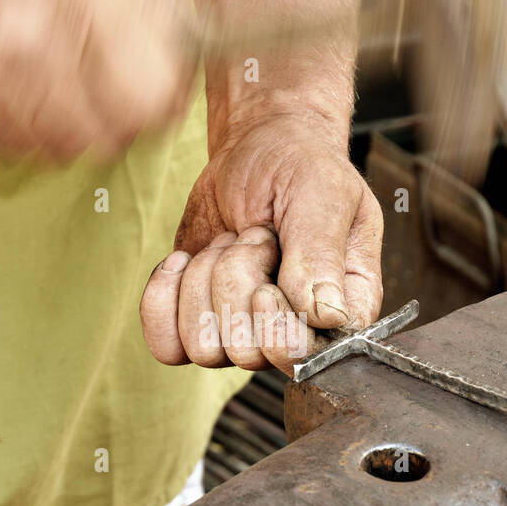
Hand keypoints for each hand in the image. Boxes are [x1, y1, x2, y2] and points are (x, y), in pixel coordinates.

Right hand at [0, 0, 196, 160]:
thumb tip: (194, 44)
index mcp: (80, 4)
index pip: (149, 98)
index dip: (162, 101)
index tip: (160, 94)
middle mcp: (34, 53)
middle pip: (109, 137)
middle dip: (120, 121)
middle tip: (112, 98)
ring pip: (63, 150)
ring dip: (73, 128)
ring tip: (61, 89)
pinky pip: (14, 148)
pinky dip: (26, 130)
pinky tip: (21, 91)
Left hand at [140, 110, 382, 372]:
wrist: (256, 148)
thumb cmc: (300, 165)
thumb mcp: (321, 194)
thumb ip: (321, 252)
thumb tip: (324, 315)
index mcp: (344, 308)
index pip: (308, 357)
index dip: (277, 324)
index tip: (269, 272)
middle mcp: (297, 331)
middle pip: (249, 353)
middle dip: (235, 281)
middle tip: (253, 235)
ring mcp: (246, 332)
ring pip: (204, 349)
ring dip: (202, 284)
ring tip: (227, 241)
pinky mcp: (200, 323)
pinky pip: (167, 346)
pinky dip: (163, 299)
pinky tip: (182, 261)